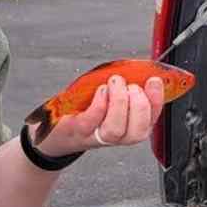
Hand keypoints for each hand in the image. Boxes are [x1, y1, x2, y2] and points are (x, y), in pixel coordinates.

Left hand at [35, 75, 165, 155]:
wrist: (50, 131)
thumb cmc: (81, 112)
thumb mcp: (106, 100)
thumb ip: (123, 90)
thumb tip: (137, 71)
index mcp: (126, 127)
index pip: (150, 121)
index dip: (156, 102)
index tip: (154, 82)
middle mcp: (113, 136)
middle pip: (137, 132)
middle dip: (140, 106)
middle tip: (132, 86)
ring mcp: (94, 135)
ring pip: (115, 128)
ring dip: (119, 102)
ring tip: (115, 82)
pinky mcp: (77, 130)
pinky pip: (92, 120)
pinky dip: (100, 104)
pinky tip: (101, 90)